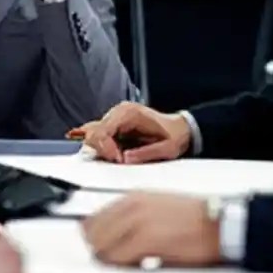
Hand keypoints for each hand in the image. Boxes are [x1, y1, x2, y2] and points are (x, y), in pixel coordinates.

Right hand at [74, 102, 192, 163]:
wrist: (180, 129)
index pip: (102, 130)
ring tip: (119, 158)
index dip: (106, 148)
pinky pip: (98, 137)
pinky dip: (101, 148)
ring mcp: (114, 118)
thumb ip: (147, 153)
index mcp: (129, 113)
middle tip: (118, 161)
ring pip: (92, 135)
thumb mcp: (168, 148)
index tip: (118, 160)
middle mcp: (118, 112)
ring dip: (101, 150)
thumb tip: (124, 159)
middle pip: (93, 132)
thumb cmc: (174, 136)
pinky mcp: (113, 126)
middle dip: (101, 151)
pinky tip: (113, 154)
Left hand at [81, 192, 220, 266]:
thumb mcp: (159, 207)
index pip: (95, 219)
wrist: (220, 222)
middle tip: (109, 260)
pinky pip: (116, 257)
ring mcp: (138, 222)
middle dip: (97, 248)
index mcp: (135, 197)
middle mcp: (132, 206)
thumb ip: (133, 217)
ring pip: (100, 245)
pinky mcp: (146, 239)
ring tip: (122, 263)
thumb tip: (113, 238)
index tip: (99, 249)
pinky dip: (118, 264)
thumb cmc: (197, 219)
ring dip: (106, 257)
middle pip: (92, 233)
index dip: (94, 238)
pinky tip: (131, 265)